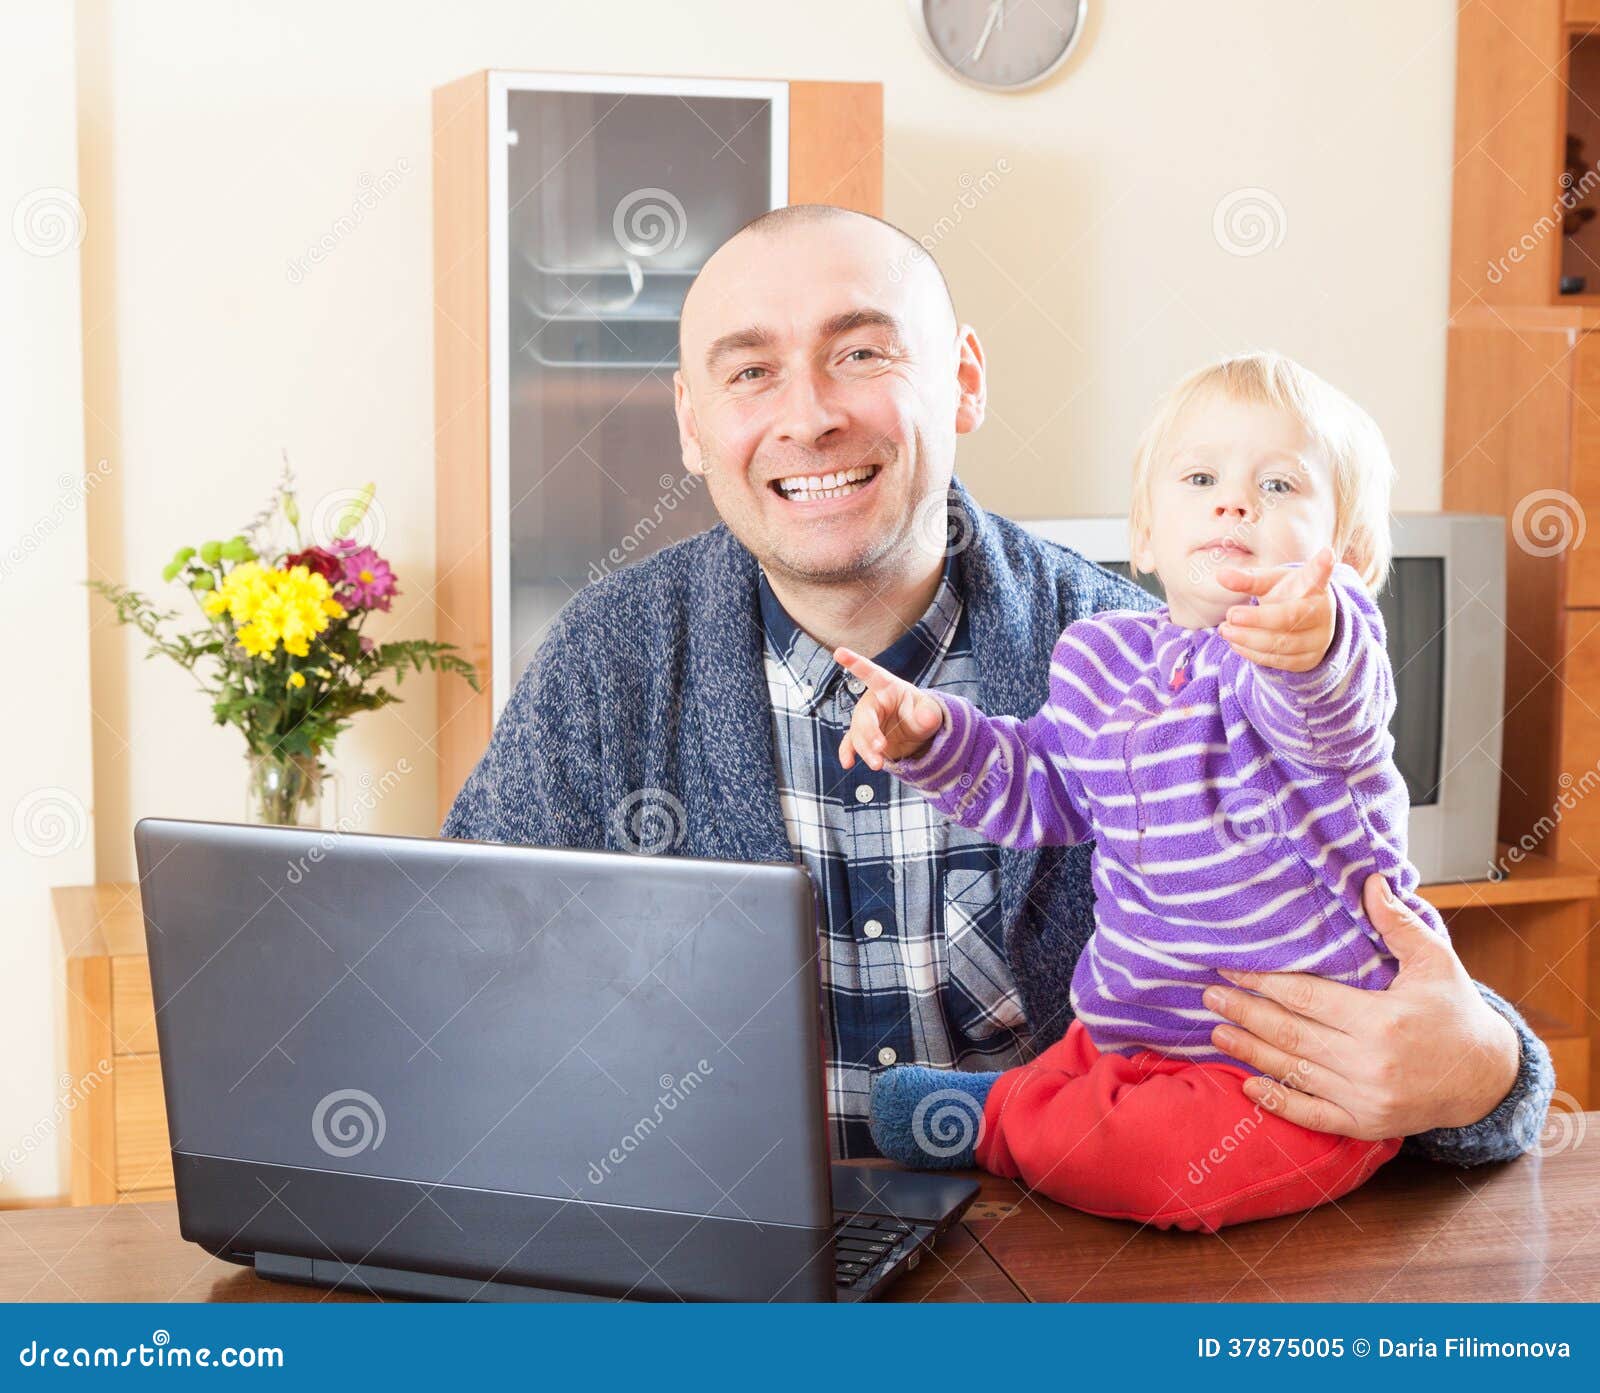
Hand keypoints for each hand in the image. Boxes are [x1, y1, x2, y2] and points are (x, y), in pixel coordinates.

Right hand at [833, 646, 944, 770]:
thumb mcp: (930, 711)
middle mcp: (872, 702)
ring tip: (878, 765)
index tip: (839, 652)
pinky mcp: (863, 737)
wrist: (916, 731)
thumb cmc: (921, 712)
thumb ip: (928, 714)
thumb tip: (927, 717)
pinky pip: (851, 744)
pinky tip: (847, 762)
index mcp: (887, 687)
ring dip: (866, 750)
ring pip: (858, 734)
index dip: (855, 662)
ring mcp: (866, 721)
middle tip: (881, 747)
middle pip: (864, 716)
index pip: (871, 673)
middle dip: (870, 733)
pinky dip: (848, 753)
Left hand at [1201, 873, 1520, 1138]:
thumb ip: (1398, 924)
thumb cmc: (1456, 1012)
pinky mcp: (1366, 1124)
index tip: (1230, 968)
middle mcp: (1369, 1062)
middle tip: (1209, 995)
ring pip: (1294, 1071)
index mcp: (1382, 1020)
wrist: (1488, 1079)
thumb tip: (1370, 881)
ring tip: (1216, 1031)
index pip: (1306, 996)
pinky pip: (1313, 1114)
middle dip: (1245, 1012)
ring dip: (1250, 1051)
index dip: (1263, 981)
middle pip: (1290, 1034)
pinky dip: (1278, 1102)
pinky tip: (1247, 1085)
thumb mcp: (1434, 962)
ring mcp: (1365, 1098)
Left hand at [1215, 545, 1336, 672]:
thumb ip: (1248, 580)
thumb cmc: (1288, 595)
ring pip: (1281, 643)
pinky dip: (1252, 653)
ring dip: (1248, 638)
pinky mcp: (1308, 660)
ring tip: (1225, 629)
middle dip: (1257, 619)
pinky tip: (1235, 642)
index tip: (1326, 553)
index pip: (1319, 574)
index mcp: (1315, 586)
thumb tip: (1220, 575)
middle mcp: (1322, 612)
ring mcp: (1318, 639)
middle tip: (1231, 615)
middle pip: (1289, 617)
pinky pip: (1278, 660)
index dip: (1323, 565)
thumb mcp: (1271, 583)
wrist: (1308, 624)